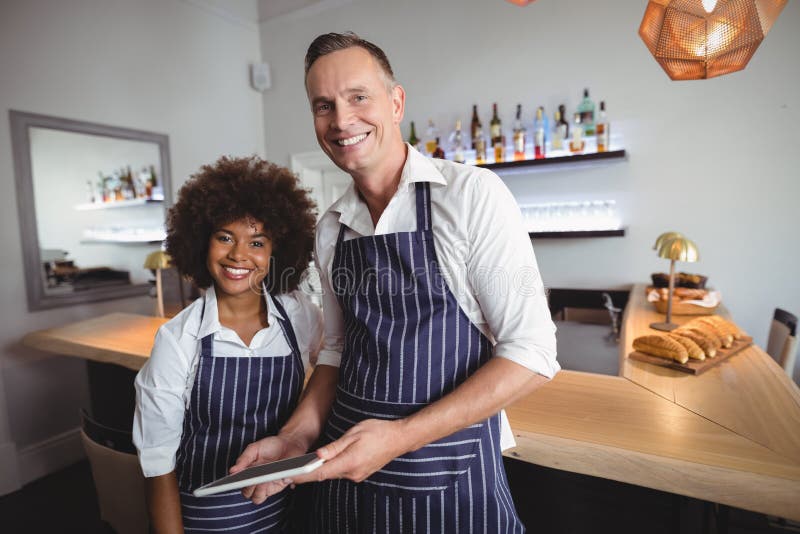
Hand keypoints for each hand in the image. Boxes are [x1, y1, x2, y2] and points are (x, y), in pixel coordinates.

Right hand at [230, 434, 306, 504]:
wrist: (289, 443)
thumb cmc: (270, 446)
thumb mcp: (255, 448)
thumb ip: (244, 459)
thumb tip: (232, 471)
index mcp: (247, 474)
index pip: (238, 485)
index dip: (234, 485)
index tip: (233, 480)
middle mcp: (256, 482)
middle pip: (247, 494)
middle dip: (248, 486)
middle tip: (251, 478)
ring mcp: (267, 485)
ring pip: (257, 498)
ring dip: (258, 490)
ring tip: (262, 478)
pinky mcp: (279, 486)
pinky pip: (272, 491)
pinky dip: (270, 485)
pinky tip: (272, 476)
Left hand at [290, 418, 408, 484]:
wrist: (399, 438)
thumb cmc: (377, 431)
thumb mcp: (354, 434)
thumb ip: (334, 447)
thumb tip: (317, 455)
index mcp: (350, 462)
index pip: (320, 473)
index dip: (303, 476)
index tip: (289, 476)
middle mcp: (353, 473)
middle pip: (325, 475)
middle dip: (309, 471)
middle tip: (292, 467)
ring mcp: (357, 475)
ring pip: (333, 473)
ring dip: (321, 468)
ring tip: (307, 463)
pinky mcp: (360, 474)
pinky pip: (341, 472)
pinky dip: (332, 467)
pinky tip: (327, 461)